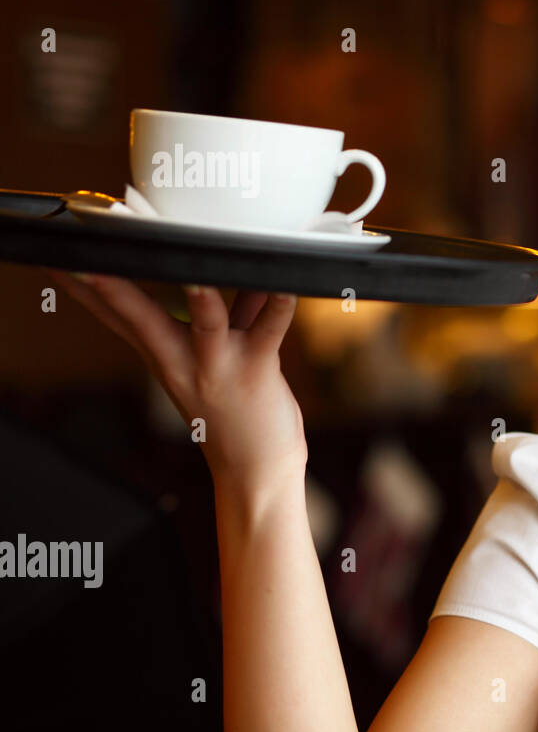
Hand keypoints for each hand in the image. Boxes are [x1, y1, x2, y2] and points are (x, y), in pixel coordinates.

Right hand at [46, 270, 307, 492]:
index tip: (56, 260)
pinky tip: (287, 287)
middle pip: (140, 319)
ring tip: (192, 275)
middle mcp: (183, 360)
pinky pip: (269, 331)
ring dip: (199, 298)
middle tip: (82, 263)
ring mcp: (219, 365)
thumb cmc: (238, 411)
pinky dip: (279, 306)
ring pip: (205, 324)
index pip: (116, 316)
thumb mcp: (219, 354)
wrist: (255, 471)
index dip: (84, 289)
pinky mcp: (257, 369)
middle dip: (109, 290)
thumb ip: (229, 309)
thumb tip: (235, 269)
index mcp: (165, 354)